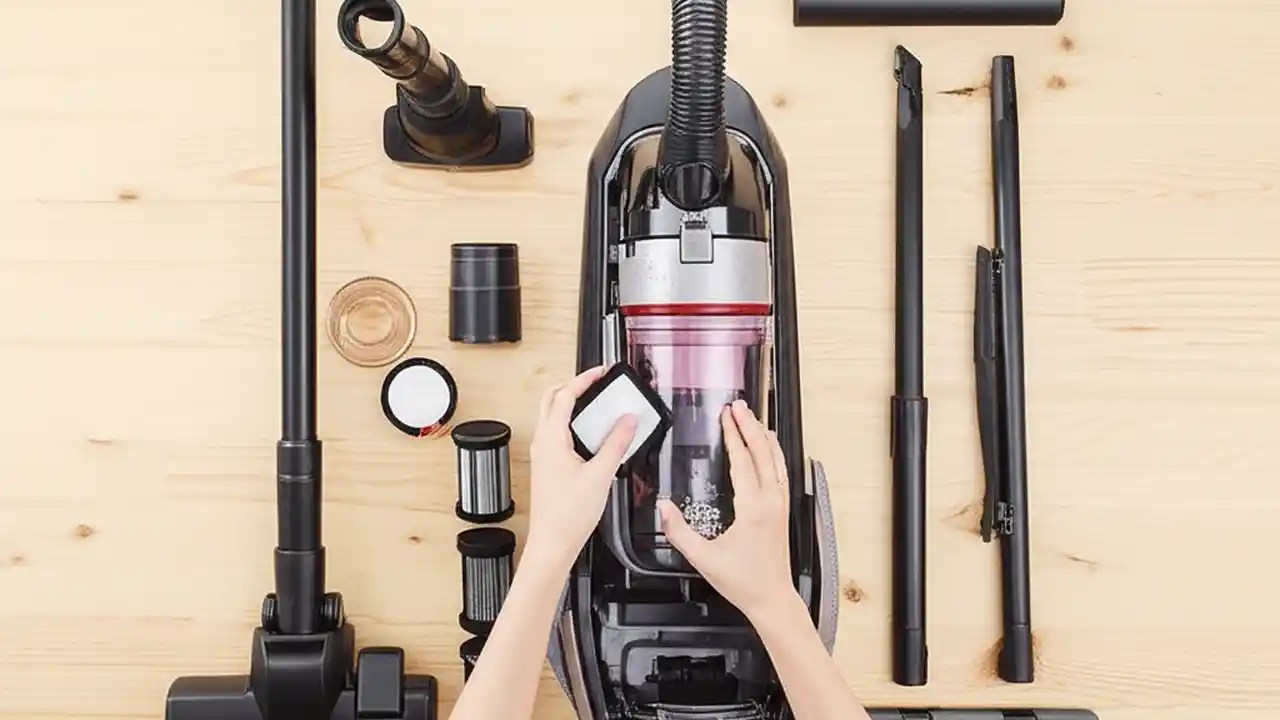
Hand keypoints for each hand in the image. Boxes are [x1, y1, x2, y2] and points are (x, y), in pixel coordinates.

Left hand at [526, 366, 637, 568]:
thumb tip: (628, 421)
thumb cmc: (568, 516)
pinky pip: (557, 433)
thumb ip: (616, 444)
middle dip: (573, 386)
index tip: (601, 372)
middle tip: (596, 383)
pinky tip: (592, 435)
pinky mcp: (547, 466)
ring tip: (596, 404)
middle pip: (551, 400)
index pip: (564, 396)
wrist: (552, 544)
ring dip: (571, 404)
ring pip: (552, 416)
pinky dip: (572, 424)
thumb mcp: (600, 475)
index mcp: (551, 439)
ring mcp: (543, 455)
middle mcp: (542, 443)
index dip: (584, 380)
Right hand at [658, 400, 796, 619]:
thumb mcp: (703, 559)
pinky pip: (781, 472)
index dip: (733, 436)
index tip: (725, 417)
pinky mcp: (782, 511)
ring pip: (776, 460)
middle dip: (750, 426)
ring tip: (753, 418)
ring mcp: (780, 505)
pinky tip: (769, 448)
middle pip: (763, 453)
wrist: (772, 599)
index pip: (743, 462)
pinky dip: (774, 454)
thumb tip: (662, 507)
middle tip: (739, 406)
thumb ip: (680, 531)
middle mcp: (771, 501)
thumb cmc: (743, 581)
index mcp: (754, 508)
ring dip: (763, 437)